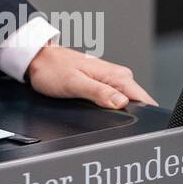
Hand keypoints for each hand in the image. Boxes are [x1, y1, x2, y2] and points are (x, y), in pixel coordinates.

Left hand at [25, 40, 157, 109]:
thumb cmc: (52, 69)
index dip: (141, 115)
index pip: (143, 98)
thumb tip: (122, 102)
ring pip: (127, 102)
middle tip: (106, 118)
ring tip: (99, 112)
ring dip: (119, 112)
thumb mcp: (74, 83)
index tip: (133, 124)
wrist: (39, 59)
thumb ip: (99, 93)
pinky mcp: (104, 84)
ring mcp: (111, 79)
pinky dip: (110, 107)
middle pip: (137, 103)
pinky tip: (98, 108)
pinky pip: (116, 99)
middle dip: (129, 115)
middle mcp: (117, 75)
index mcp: (116, 74)